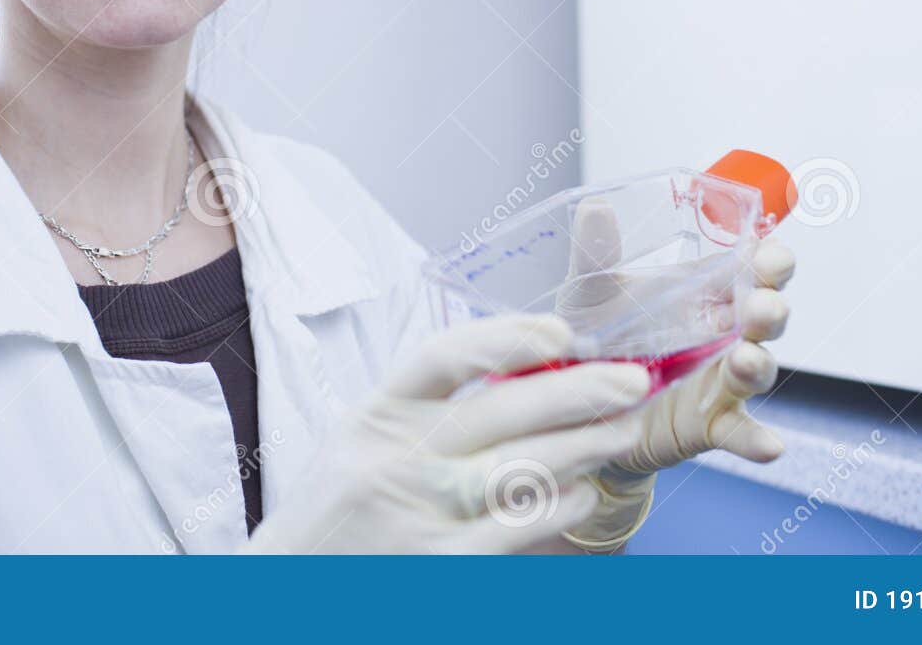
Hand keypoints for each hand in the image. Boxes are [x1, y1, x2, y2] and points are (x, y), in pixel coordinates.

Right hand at [244, 313, 658, 553]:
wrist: (289, 589)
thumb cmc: (340, 508)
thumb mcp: (363, 440)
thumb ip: (426, 410)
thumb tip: (525, 371)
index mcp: (374, 415)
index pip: (441, 357)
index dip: (506, 338)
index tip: (560, 333)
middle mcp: (394, 459)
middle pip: (498, 410)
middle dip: (577, 390)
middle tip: (632, 378)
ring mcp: (418, 515)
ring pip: (520, 468)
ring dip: (584, 444)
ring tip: (625, 428)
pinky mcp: (439, 566)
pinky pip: (516, 529)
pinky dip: (559, 505)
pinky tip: (586, 491)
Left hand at [554, 197, 795, 548]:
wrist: (579, 406)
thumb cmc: (597, 339)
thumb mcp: (589, 294)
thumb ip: (596, 253)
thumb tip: (595, 205)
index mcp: (705, 292)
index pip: (753, 268)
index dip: (770, 259)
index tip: (769, 252)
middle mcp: (724, 333)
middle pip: (766, 314)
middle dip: (770, 306)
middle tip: (761, 303)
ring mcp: (721, 380)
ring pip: (758, 368)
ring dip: (760, 363)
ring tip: (747, 359)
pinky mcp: (709, 422)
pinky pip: (740, 431)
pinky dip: (757, 439)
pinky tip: (771, 446)